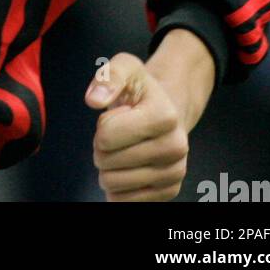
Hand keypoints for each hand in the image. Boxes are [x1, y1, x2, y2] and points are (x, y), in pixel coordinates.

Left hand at [85, 52, 189, 201]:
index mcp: (165, 115)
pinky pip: (124, 202)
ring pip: (113, 183)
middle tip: (116, 135)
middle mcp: (175, 147)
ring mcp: (174, 172)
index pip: (106, 135)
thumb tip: (94, 100)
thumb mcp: (126, 67)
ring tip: (121, 150)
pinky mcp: (170, 192)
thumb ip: (109, 77)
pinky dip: (116, 188)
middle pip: (107, 161)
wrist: (170, 110)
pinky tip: (126, 170)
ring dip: (107, 167)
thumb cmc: (141, 91)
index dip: (102, 125)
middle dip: (101, 147)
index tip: (116, 116)